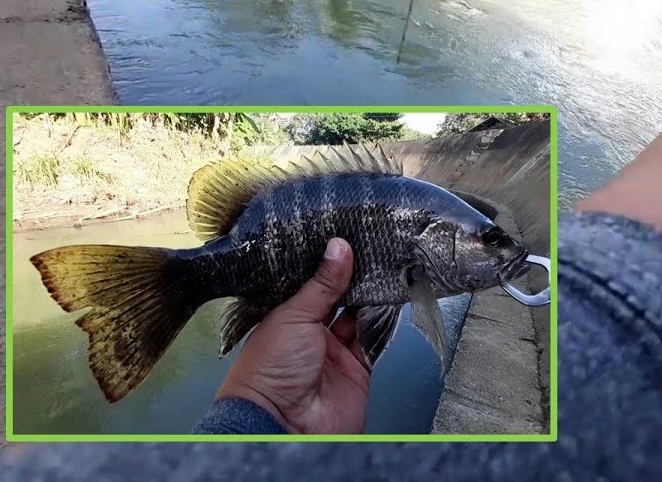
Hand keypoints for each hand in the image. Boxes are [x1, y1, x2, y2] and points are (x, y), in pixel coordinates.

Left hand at [215, 238, 370, 433]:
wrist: (284, 424)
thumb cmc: (271, 369)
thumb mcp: (294, 315)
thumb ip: (323, 283)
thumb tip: (339, 247)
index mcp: (285, 319)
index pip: (311, 285)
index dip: (328, 265)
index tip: (346, 239)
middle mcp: (309, 334)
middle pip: (338, 300)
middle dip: (353, 279)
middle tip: (371, 248)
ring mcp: (334, 353)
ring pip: (358, 317)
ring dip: (370, 297)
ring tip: (384, 266)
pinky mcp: (358, 370)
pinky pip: (373, 341)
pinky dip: (382, 323)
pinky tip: (390, 298)